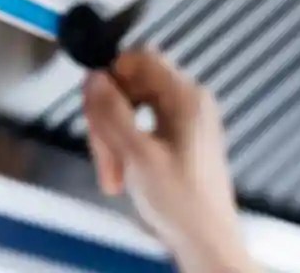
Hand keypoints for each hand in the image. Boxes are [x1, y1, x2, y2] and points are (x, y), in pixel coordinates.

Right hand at [84, 51, 257, 272]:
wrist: (206, 242)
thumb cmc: (183, 204)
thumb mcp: (137, 154)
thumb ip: (111, 112)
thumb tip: (93, 78)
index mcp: (186, 97)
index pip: (139, 58)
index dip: (112, 77)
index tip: (95, 104)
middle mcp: (189, 102)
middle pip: (131, 86)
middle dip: (108, 119)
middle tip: (103, 152)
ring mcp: (185, 121)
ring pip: (131, 109)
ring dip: (114, 138)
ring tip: (114, 172)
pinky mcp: (179, 140)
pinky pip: (142, 127)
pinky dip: (126, 147)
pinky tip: (124, 172)